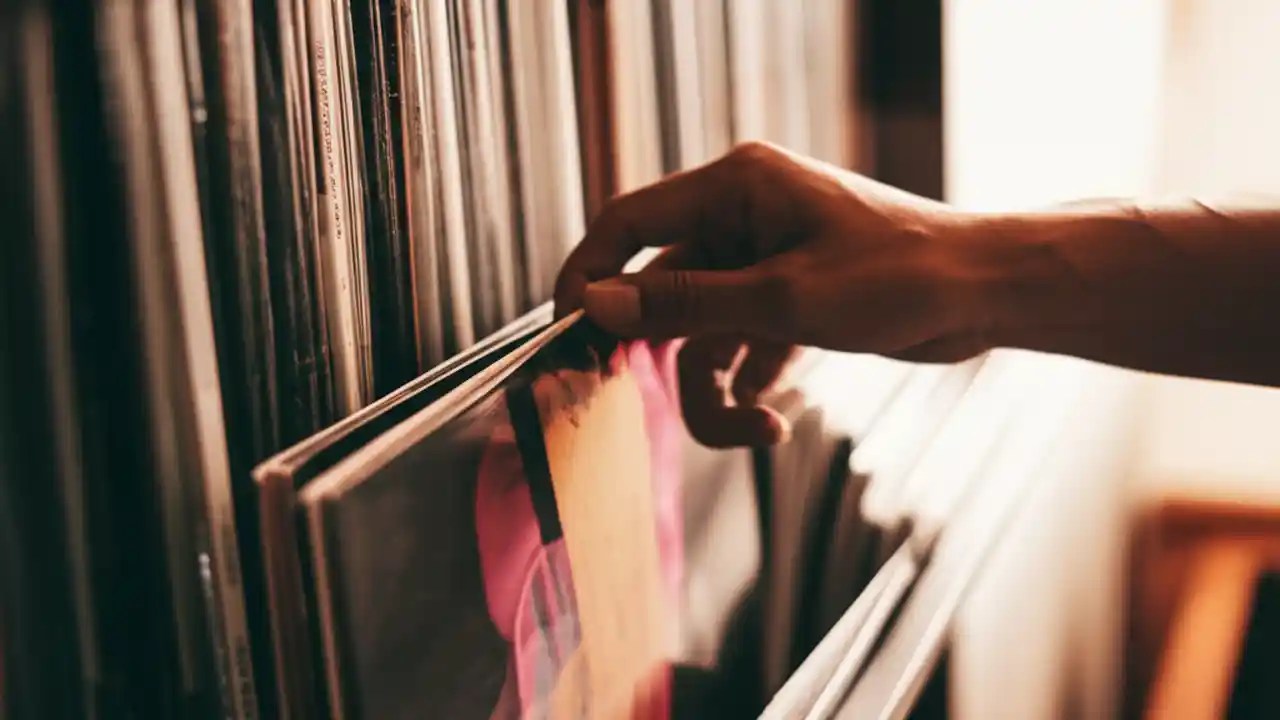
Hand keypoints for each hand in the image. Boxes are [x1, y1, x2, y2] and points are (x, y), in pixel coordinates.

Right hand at [554, 142, 995, 447]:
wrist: (989, 295)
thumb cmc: (902, 276)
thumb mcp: (784, 298)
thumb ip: (686, 304)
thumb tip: (597, 306)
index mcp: (734, 188)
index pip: (628, 224)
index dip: (587, 277)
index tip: (565, 337)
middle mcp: (740, 219)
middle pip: (660, 291)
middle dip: (660, 357)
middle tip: (638, 407)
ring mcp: (763, 262)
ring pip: (698, 334)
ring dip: (713, 390)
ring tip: (754, 430)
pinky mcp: (786, 302)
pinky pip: (737, 349)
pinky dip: (746, 389)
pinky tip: (774, 419)